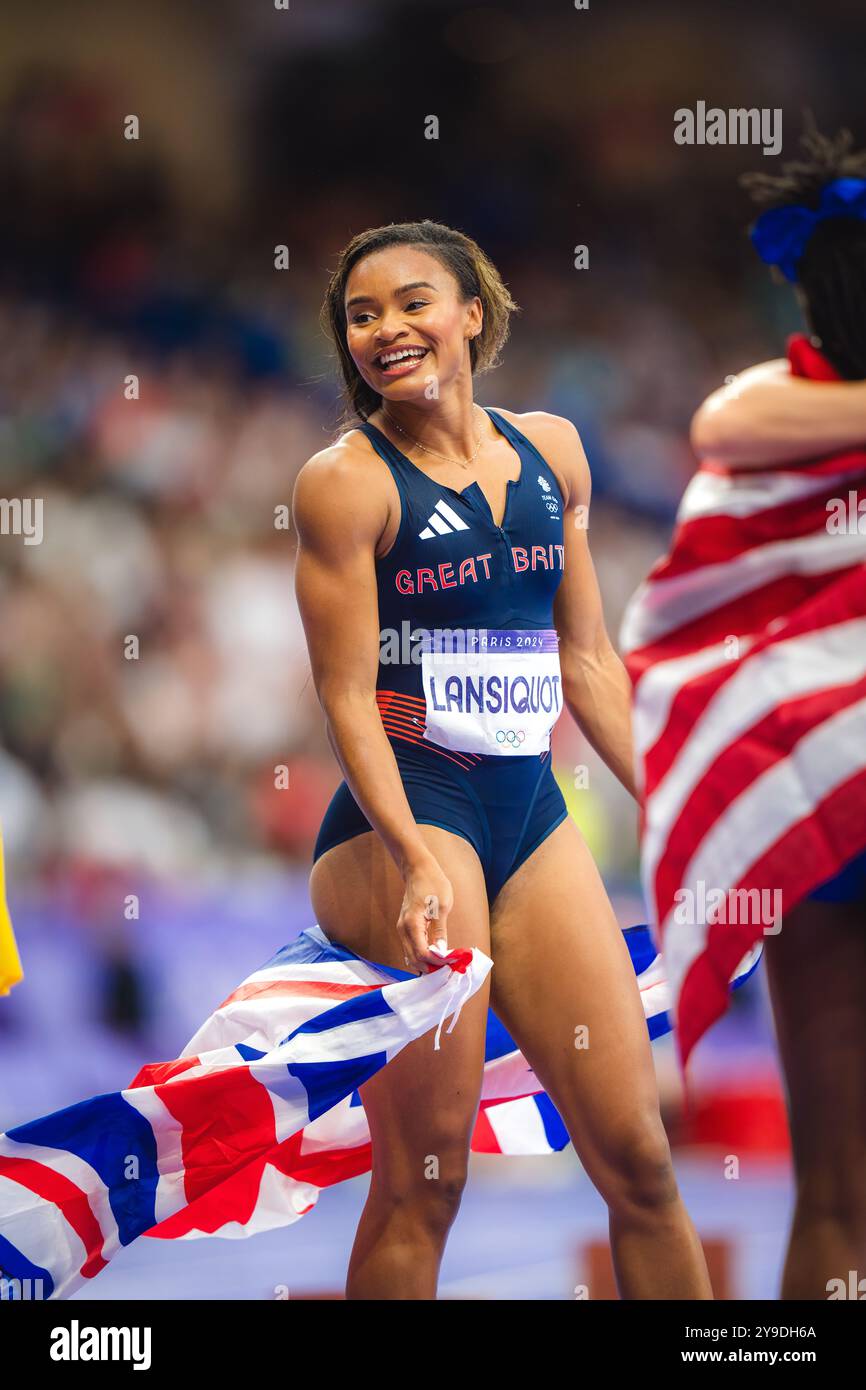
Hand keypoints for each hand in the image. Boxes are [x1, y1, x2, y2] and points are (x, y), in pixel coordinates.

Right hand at [397, 852, 453, 972]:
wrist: (418, 869)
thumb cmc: (432, 883)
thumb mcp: (442, 906)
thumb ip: (440, 931)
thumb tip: (442, 952)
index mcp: (412, 924)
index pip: (422, 953)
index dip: (436, 962)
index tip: (451, 962)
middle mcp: (403, 930)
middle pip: (414, 959)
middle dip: (430, 967)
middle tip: (448, 967)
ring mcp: (402, 929)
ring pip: (410, 956)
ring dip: (425, 963)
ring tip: (443, 963)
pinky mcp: (405, 928)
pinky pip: (411, 948)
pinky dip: (421, 955)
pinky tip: (434, 955)